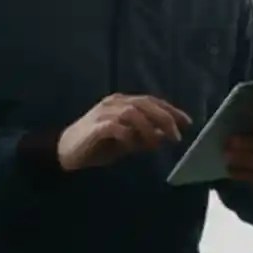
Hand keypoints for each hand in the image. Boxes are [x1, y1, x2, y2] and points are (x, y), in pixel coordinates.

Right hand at [57, 93, 192, 171]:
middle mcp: (114, 103)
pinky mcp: (95, 127)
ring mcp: (103, 113)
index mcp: (122, 102)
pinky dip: (128, 136)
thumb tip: (165, 134)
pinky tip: (134, 146)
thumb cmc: (97, 146)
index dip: (170, 110)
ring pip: (132, 112)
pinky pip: (116, 127)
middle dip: (164, 118)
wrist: (65, 152)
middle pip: (144, 103)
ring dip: (148, 128)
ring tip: (155, 144)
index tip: (187, 122)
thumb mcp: (126, 141)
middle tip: (177, 136)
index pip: (151, 101)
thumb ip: (144, 136)